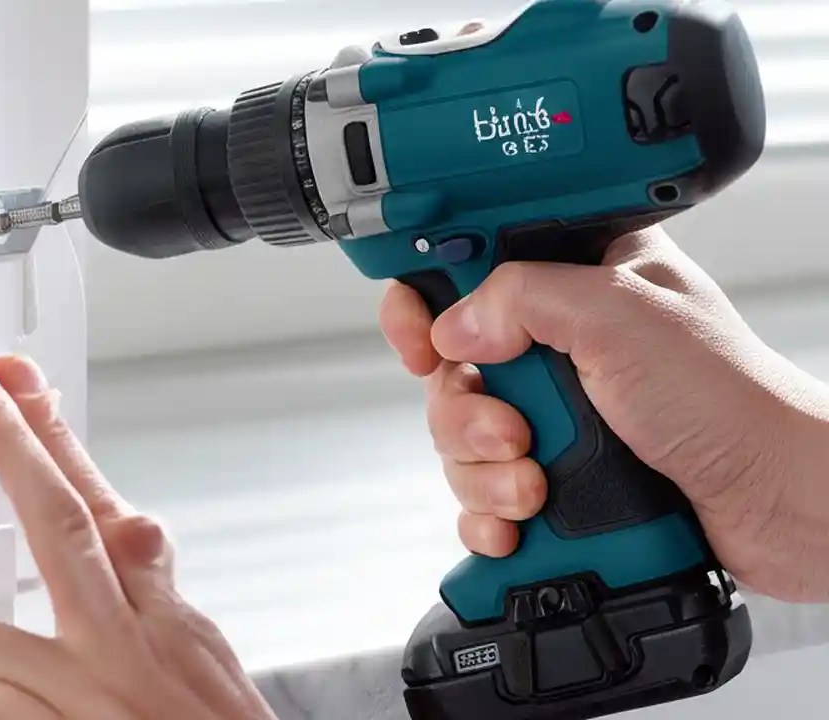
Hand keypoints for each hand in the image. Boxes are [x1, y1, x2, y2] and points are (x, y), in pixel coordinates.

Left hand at [0, 350, 275, 719]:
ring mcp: (92, 688)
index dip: (50, 436)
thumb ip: (145, 591)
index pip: (97, 503)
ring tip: (41, 701)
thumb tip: (114, 536)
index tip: (16, 383)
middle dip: (10, 438)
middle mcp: (128, 637)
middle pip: (55, 517)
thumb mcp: (196, 653)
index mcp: (162, 611)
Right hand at [379, 227, 828, 601]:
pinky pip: (482, 495)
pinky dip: (489, 515)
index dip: (428, 301)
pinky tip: (520, 523)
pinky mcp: (558, 475)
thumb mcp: (622, 316)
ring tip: (536, 485)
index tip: (419, 340)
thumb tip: (453, 327)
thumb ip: (523, 298)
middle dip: (466, 411)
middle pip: (453, 369)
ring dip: (484, 471)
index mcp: (579, 276)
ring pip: (462, 439)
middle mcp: (561, 344)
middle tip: (511, 431)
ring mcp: (559, 413)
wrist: (779, 502)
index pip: (469, 268)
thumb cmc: (731, 399)